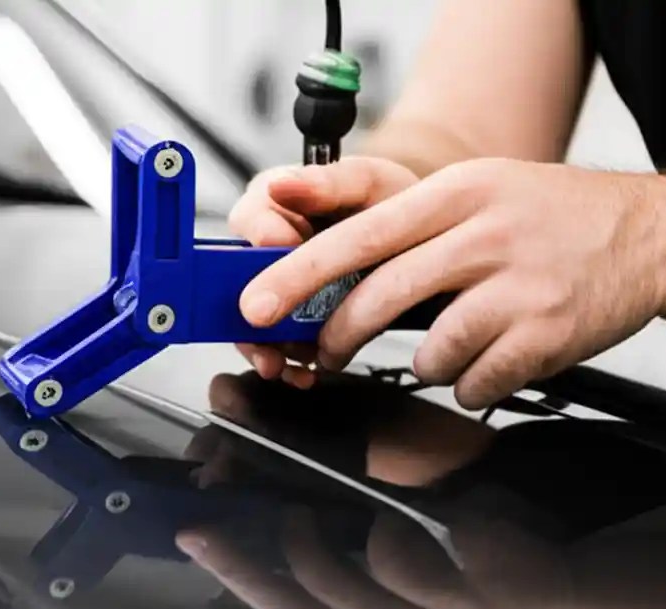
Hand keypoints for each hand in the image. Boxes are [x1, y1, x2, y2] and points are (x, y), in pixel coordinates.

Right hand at [177, 503, 575, 608]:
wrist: (565, 594)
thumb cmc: (467, 571)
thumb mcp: (400, 576)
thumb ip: (341, 547)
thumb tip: (271, 498)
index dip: (234, 572)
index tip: (193, 532)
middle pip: (312, 601)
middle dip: (275, 551)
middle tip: (268, 505)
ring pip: (369, 568)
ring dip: (358, 531)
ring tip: (344, 499)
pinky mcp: (482, 587)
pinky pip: (435, 546)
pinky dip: (414, 521)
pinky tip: (436, 511)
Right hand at [227, 157, 419, 387]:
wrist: (427, 246)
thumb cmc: (394, 205)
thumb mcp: (367, 183)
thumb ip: (326, 182)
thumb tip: (280, 184)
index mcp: (275, 204)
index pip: (247, 218)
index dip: (260, 236)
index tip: (281, 247)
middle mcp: (268, 249)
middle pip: (238, 280)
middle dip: (252, 307)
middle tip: (265, 320)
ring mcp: (281, 290)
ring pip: (252, 322)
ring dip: (265, 345)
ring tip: (284, 359)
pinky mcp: (294, 322)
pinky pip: (276, 348)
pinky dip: (288, 363)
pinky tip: (301, 369)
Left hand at [240, 159, 665, 408]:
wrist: (648, 234)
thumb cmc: (545, 217)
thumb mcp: (475, 193)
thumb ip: (406, 225)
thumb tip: (325, 268)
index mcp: (456, 194)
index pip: (359, 235)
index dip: (298, 273)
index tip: (256, 303)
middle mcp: (485, 234)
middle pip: (382, 294)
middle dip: (338, 335)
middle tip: (323, 352)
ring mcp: (520, 285)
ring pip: (429, 348)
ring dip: (419, 361)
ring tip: (442, 347)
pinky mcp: (548, 334)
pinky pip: (475, 381)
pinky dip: (466, 383)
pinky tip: (485, 362)